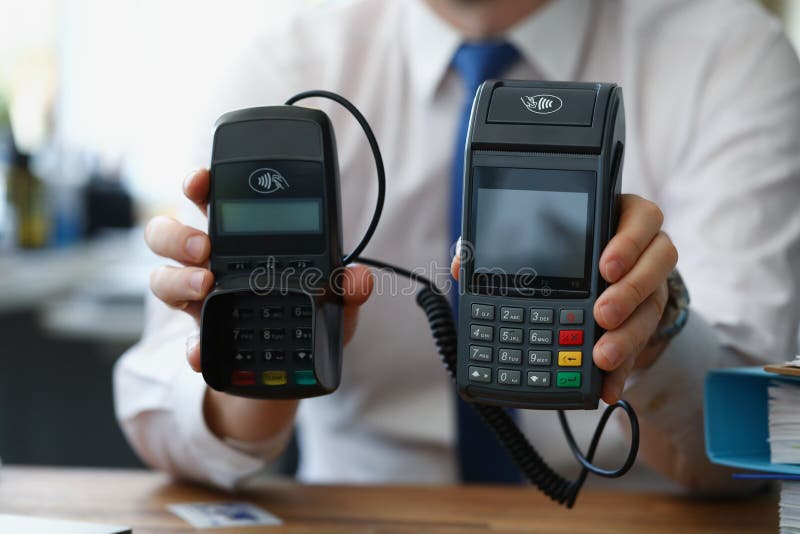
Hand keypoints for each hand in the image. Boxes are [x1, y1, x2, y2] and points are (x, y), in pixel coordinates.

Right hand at [144, 168, 373, 441]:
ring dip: (176, 279)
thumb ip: (346, 286)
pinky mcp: (202, 338)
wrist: (294, 368)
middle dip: (177, 234)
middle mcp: (210, 263)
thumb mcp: (334, 299)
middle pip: (168, 234)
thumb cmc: (307, 317)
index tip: (199, 181)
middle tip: (204, 246)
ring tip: (206, 285)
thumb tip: (359, 278)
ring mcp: (199, 299)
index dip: (197, 184)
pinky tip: (202, 351)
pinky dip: (193, 346)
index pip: (209, 201)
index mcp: (239, 239)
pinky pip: (186, 340)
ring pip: (162, 278)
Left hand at [451, 194, 676, 404]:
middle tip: (600, 315)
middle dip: (629, 292)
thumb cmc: (561, 250)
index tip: (604, 266)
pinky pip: (643, 345)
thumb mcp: (538, 242)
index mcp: (622, 218)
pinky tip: (606, 385)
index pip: (642, 217)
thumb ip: (504, 247)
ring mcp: (651, 287)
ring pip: (653, 308)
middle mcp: (646, 251)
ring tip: (600, 357)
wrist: (596, 278)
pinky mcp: (647, 322)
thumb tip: (462, 267)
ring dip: (627, 336)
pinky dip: (624, 368)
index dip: (629, 241)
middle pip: (659, 263)